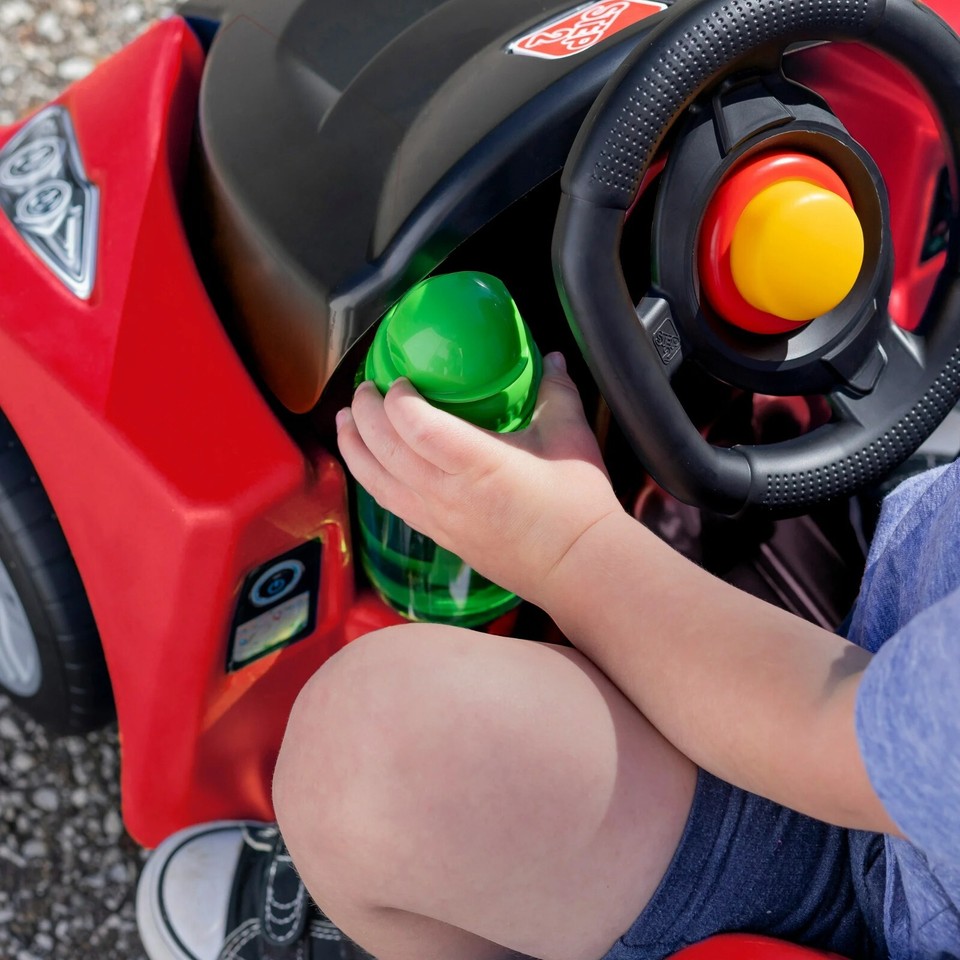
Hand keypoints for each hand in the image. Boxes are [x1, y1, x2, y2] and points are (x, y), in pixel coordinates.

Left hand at [336, 353, 623, 605]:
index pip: (415, 426)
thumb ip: (557, 392)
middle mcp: (448, 494)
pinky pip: (390, 504)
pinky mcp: (439, 536)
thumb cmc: (577, 507)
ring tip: (345, 421)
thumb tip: (554, 358)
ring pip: (377, 481)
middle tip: (365, 388)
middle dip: (365, 414)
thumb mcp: (572, 437)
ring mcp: (439, 519)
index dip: (398, 398)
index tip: (403, 379)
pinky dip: (371, 478)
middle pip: (385, 449)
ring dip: (355, 447)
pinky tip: (369, 464)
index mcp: (478, 463)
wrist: (578, 568)